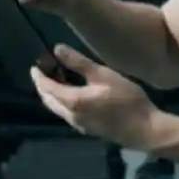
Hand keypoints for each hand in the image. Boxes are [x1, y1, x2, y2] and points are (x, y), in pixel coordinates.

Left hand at [30, 44, 157, 149]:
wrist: (144, 130)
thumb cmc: (126, 99)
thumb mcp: (103, 75)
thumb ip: (78, 62)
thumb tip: (57, 49)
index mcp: (71, 101)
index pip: (46, 87)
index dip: (38, 76)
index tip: (34, 65)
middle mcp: (70, 115)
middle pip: (48, 100)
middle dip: (43, 85)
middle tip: (45, 70)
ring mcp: (79, 125)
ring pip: (57, 108)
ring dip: (53, 94)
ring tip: (59, 78)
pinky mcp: (88, 129)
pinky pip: (68, 113)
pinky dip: (63, 101)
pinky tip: (74, 93)